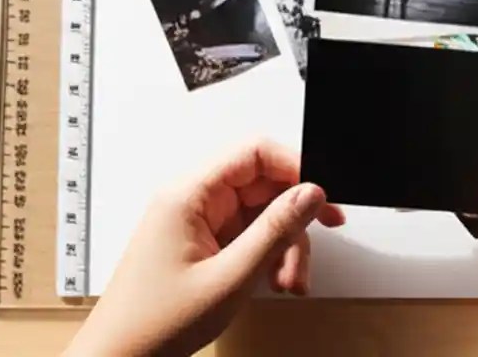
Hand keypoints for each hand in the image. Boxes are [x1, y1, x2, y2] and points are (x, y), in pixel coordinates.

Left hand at [65, 141, 344, 356]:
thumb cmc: (154, 323)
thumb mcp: (229, 277)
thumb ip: (275, 230)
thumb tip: (311, 193)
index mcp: (189, 195)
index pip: (253, 154)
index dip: (294, 166)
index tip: (322, 193)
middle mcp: (193, 202)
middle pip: (263, 186)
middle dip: (294, 217)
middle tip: (323, 235)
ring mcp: (198, 223)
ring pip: (261, 213)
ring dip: (285, 244)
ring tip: (290, 280)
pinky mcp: (204, 243)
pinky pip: (249, 235)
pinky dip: (269, 256)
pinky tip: (275, 280)